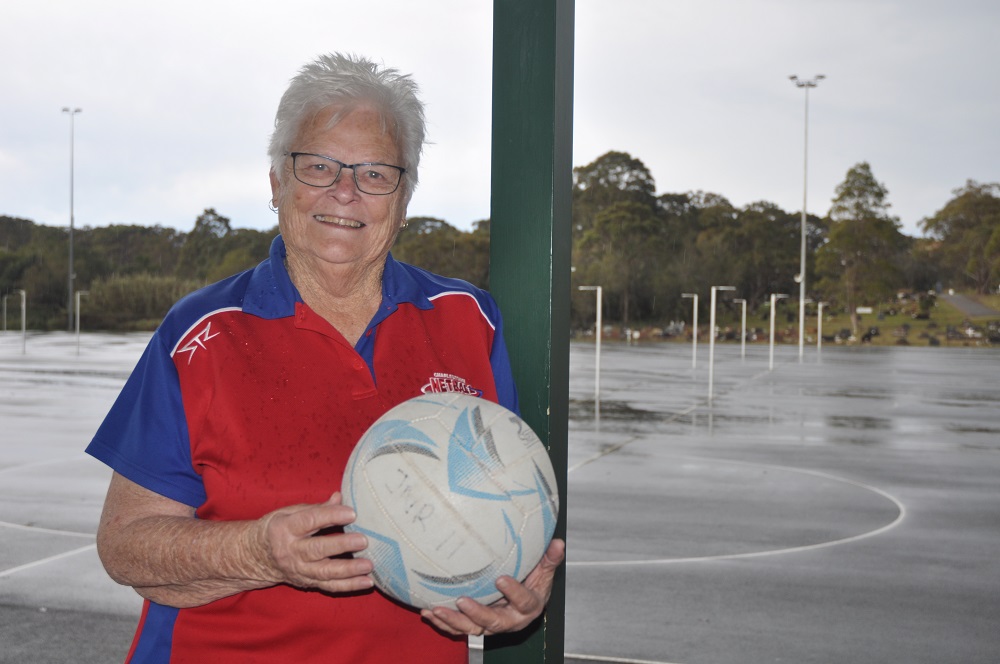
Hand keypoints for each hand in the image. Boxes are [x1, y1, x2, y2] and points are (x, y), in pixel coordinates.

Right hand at [257, 492, 374, 594]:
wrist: (257, 556)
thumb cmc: (279, 528)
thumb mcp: (290, 512)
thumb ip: (317, 508)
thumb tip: (340, 497)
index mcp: (286, 528)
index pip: (310, 520)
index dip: (331, 516)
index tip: (353, 513)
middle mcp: (290, 551)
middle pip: (317, 549)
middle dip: (341, 546)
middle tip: (363, 541)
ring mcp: (298, 570)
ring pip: (325, 572)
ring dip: (349, 570)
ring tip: (368, 565)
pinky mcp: (306, 582)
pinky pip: (329, 586)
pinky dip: (348, 585)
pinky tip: (366, 582)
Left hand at [420, 538, 564, 635]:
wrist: (526, 603)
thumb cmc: (534, 582)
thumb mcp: (544, 572)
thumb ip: (549, 559)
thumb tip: (559, 542)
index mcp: (530, 607)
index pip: (523, 601)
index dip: (513, 592)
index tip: (501, 580)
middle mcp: (511, 620)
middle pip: (494, 622)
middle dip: (477, 613)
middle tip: (462, 600)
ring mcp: (492, 625)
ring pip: (472, 628)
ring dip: (453, 621)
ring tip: (437, 610)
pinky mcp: (477, 626)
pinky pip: (459, 628)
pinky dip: (443, 623)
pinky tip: (428, 612)